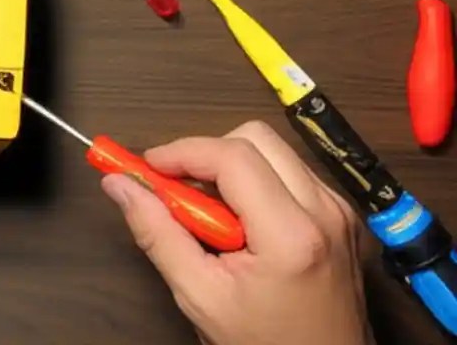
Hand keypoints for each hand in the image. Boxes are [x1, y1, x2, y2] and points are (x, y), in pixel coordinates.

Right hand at [102, 120, 373, 344]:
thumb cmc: (264, 344)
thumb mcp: (199, 295)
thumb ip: (156, 234)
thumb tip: (118, 185)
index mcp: (292, 234)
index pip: (233, 156)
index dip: (181, 152)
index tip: (146, 168)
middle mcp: (325, 211)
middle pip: (256, 138)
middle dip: (207, 154)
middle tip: (175, 189)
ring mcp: (340, 212)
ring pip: (274, 152)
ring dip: (231, 169)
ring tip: (208, 215)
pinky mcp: (342, 217)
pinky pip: (291, 174)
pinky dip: (256, 184)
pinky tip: (239, 224)